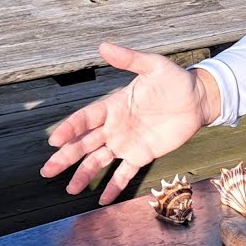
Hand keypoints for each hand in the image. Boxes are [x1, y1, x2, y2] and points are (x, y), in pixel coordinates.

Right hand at [40, 42, 220, 203]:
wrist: (198, 99)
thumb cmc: (174, 80)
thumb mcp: (153, 66)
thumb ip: (129, 59)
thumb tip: (103, 45)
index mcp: (113, 106)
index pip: (85, 119)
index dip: (70, 129)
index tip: (55, 141)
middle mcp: (115, 126)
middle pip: (85, 143)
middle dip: (66, 157)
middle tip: (47, 171)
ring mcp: (127, 142)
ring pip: (99, 160)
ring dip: (84, 174)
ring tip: (70, 189)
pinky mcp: (142, 155)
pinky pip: (125, 173)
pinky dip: (114, 186)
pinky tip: (102, 200)